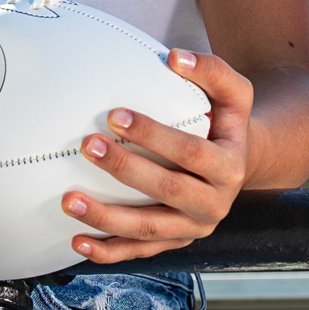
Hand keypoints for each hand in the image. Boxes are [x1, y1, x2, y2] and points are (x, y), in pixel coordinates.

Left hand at [62, 49, 252, 264]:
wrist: (239, 164)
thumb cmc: (226, 123)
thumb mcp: (234, 94)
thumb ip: (212, 70)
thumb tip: (176, 57)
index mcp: (230, 167)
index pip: (190, 151)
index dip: (153, 135)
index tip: (114, 116)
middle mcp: (215, 204)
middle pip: (167, 189)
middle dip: (125, 170)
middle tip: (87, 146)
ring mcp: (193, 228)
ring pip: (148, 229)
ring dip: (106, 217)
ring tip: (69, 200)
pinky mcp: (174, 242)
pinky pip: (139, 251)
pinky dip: (108, 251)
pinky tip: (77, 241)